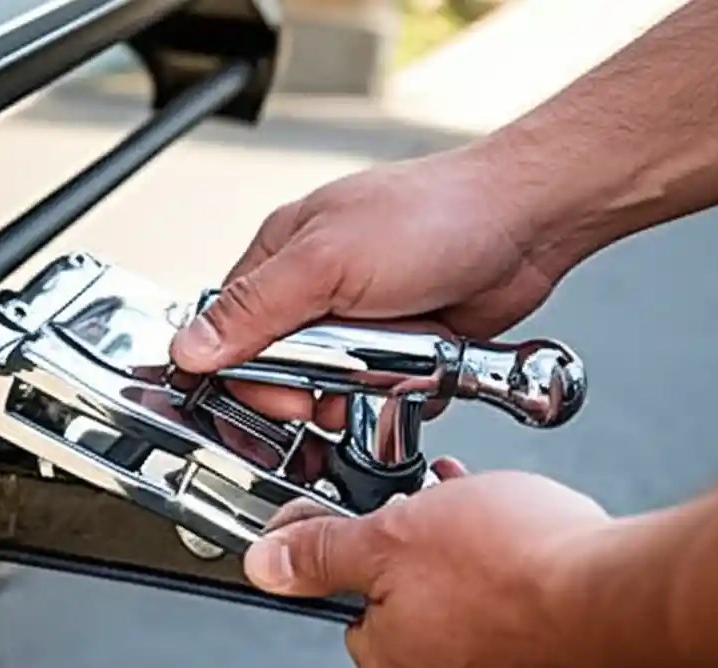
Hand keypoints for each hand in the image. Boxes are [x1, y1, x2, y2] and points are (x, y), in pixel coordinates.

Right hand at [169, 141, 566, 377]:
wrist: (527, 224)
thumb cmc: (434, 216)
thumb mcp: (327, 263)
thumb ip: (255, 310)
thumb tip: (190, 347)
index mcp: (281, 256)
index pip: (228, 330)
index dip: (242, 375)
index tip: (271, 400)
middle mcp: (315, 287)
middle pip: (277, 368)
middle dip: (303, 391)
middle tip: (324, 397)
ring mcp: (360, 319)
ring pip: (330, 387)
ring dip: (353, 397)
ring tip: (376, 384)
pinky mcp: (402, 345)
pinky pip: (378, 392)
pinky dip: (392, 397)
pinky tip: (408, 382)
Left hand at [246, 460, 644, 667]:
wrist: (624, 592)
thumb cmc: (517, 571)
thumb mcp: (389, 538)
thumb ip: (322, 552)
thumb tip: (269, 563)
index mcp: (392, 665)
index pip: (347, 608)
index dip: (358, 551)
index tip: (375, 520)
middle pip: (407, 598)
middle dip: (419, 543)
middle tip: (437, 511)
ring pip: (464, 595)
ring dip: (467, 546)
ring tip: (487, 513)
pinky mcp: (553, 661)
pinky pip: (516, 604)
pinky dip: (516, 566)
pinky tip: (528, 535)